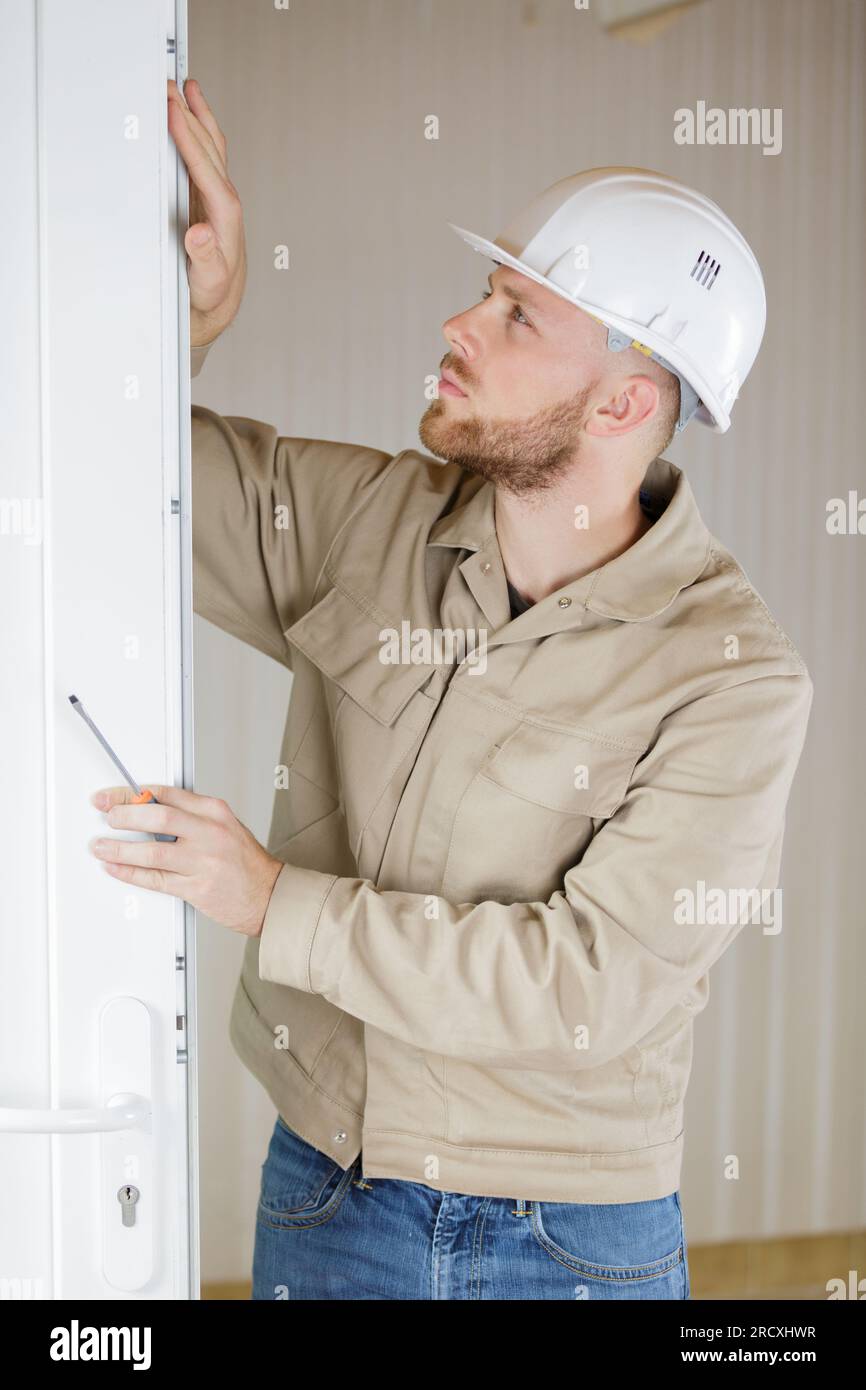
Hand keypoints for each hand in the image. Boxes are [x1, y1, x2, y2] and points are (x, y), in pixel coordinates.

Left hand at [88, 784, 282, 937]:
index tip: (111, 797)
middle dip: (123, 816)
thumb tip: (145, 810)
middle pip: (157, 818)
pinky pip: (155, 880)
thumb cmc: (244, 861)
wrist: (268, 894)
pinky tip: (114, 867)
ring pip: (152, 852)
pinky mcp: (196, 889)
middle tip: (106, 817)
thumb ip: (189, 816)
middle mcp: (209, 834)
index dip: (131, 794)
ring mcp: (203, 862)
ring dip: (119, 848)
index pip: (165, 794)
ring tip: (100, 846)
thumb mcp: (223, 825)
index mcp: (214, 812)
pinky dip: (129, 873)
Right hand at [167, 77, 247, 348]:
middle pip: (211, 155)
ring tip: (189, 89)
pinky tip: (189, 120)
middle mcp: (224, 209)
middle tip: (171, 87)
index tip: (174, 114)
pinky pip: (204, 161)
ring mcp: (216, 203)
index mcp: (225, 224)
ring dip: (199, 119)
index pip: (209, 175)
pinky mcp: (207, 204)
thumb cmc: (207, 300)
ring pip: (211, 153)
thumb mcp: (206, 288)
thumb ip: (206, 262)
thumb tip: (200, 232)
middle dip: (192, 119)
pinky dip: (196, 136)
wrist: (212, 310)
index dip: (191, 143)